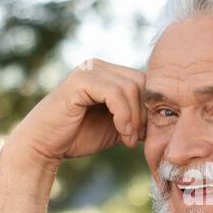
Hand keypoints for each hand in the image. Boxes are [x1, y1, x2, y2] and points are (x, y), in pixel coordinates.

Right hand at [8, 58, 145, 164]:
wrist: (45, 146)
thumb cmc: (79, 137)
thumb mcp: (118, 125)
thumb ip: (137, 114)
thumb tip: (167, 113)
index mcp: (108, 72)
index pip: (144, 81)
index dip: (150, 108)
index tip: (144, 134)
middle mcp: (98, 65)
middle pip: (141, 81)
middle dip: (145, 113)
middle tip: (137, 138)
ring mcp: (88, 69)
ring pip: (131, 87)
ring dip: (135, 118)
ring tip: (128, 139)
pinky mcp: (80, 80)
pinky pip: (115, 93)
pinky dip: (124, 116)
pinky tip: (122, 134)